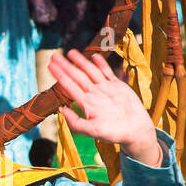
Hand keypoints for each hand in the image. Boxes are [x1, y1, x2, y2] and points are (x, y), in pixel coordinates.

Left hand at [49, 49, 161, 164]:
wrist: (135, 131)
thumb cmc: (113, 133)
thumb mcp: (92, 131)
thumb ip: (76, 122)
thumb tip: (61, 110)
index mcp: (86, 103)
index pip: (69, 86)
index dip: (60, 75)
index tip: (50, 66)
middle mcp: (93, 94)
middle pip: (77, 76)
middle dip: (65, 65)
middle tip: (54, 55)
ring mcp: (105, 88)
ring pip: (90, 71)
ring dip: (81, 61)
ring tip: (71, 52)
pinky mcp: (117, 86)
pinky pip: (107, 72)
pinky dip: (101, 64)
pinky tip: (94, 56)